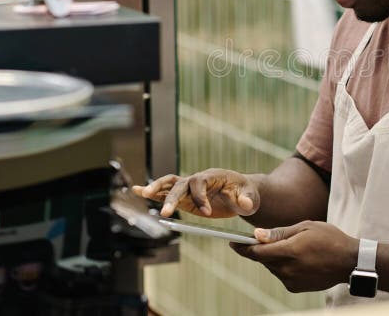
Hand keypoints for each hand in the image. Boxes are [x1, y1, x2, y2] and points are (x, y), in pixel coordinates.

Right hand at [132, 168, 259, 218]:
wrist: (242, 194)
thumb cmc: (246, 193)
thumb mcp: (250, 197)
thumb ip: (247, 200)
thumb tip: (245, 205)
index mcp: (213, 176)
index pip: (200, 182)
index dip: (200, 197)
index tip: (206, 212)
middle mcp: (199, 179)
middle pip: (181, 184)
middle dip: (172, 196)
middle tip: (166, 212)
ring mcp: (190, 188)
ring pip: (170, 184)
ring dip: (157, 188)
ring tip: (142, 193)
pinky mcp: (186, 198)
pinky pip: (168, 193)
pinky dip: (154, 193)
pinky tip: (138, 192)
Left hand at [231, 221, 358, 292]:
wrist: (350, 262)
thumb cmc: (330, 239)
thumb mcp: (306, 227)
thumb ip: (280, 232)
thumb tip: (257, 235)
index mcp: (290, 251)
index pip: (257, 252)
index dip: (242, 247)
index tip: (231, 242)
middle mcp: (288, 269)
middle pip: (264, 260)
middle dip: (261, 249)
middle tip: (264, 238)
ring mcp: (292, 280)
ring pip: (272, 267)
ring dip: (274, 257)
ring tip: (290, 247)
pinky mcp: (296, 287)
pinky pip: (282, 275)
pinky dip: (284, 266)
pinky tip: (297, 258)